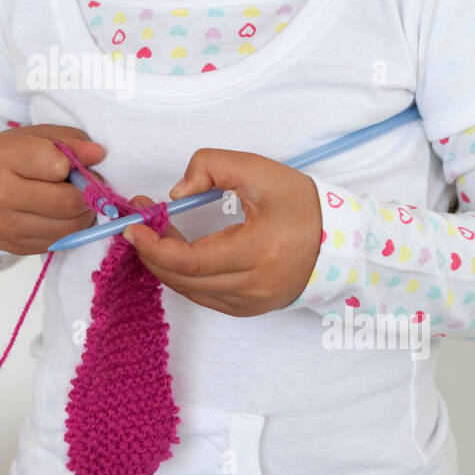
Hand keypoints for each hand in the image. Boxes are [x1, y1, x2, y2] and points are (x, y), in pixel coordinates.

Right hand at [0, 124, 107, 255]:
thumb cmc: (8, 159)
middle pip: (68, 202)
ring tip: (76, 199)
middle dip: (88, 193)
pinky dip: (72, 228)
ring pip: (70, 227)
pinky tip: (61, 215)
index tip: (74, 162)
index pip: (59, 165)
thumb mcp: (34, 137)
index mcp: (2, 156)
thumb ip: (68, 141)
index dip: (76, 164)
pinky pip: (62, 241)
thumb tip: (98, 154)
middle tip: (87, 184)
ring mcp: (6, 226)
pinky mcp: (17, 247)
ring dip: (84, 213)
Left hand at [121, 148, 322, 316]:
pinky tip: (177, 253)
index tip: (133, 225)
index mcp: (257, 252)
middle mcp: (254, 287)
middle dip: (151, 252)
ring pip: (191, 291)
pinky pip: (206, 296)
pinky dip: (185, 277)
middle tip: (138, 225)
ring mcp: (252, 303)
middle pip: (183, 279)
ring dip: (165, 265)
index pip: (188, 260)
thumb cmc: (301, 203)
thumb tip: (175, 194)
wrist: (340, 239)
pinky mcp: (252, 308)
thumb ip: (211, 166)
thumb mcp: (258, 170)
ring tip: (154, 234)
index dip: (153, 245)